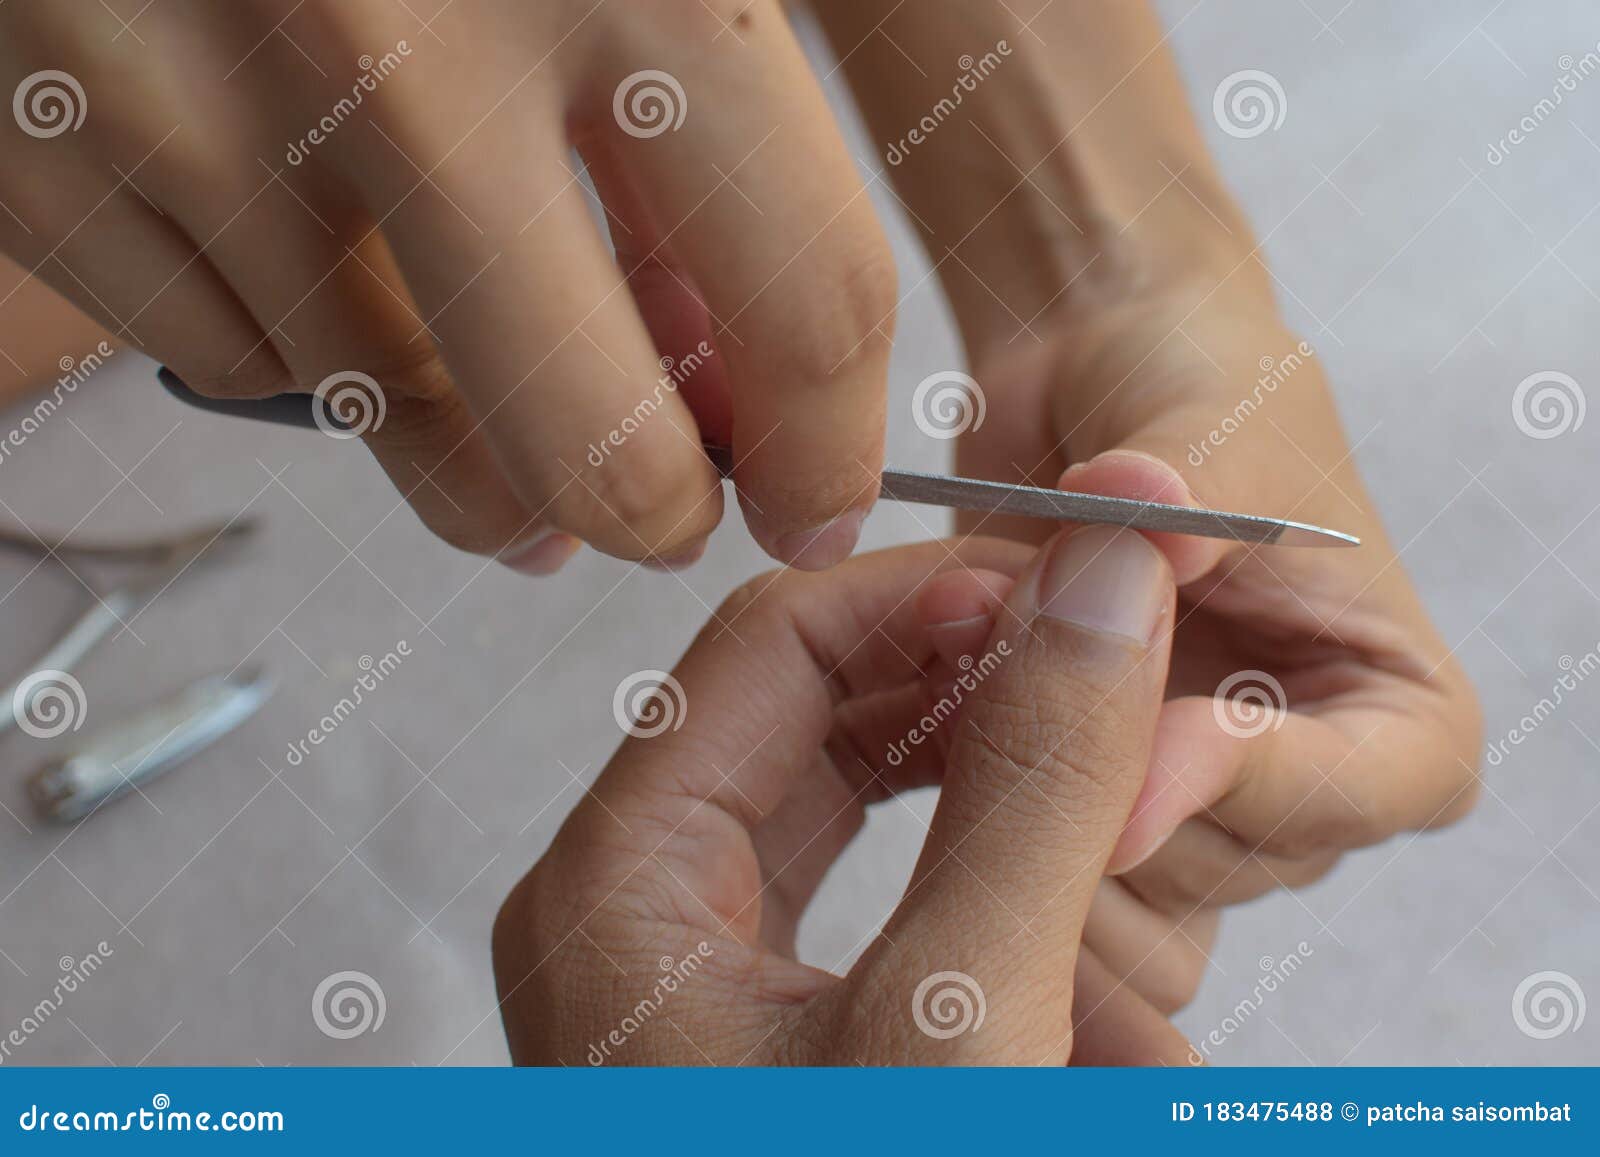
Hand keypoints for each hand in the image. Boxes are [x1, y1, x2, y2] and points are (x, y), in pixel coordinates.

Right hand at [0, 1, 893, 570]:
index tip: (809, 501)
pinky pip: (235, 361)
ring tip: (502, 409)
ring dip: (475, 457)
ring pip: (398, 421)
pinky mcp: (52, 147)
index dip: (822, 448)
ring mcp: (207, 100)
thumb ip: (707, 126)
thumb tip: (729, 366)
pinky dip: (304, 352)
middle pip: (588, 438)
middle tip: (660, 514)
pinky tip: (327, 268)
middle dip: (645, 512)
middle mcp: (408, 38)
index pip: (805, 295)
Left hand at [493, 529, 1199, 1063]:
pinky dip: (1016, 953)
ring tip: (1140, 849)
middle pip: (829, 723)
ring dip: (1032, 847)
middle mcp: (645, 923)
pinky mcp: (784, 1050)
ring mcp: (708, 989)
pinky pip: (903, 939)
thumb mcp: (951, 1027)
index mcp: (617, 892)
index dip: (941, 593)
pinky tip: (1111, 1009)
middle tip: (1120, 685)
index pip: (773, 639)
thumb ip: (1029, 797)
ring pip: (881, 833)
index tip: (1083, 587)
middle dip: (996, 714)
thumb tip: (1101, 588)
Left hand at [958, 282, 1483, 917]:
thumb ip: (1189, 484)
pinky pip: (1022, 848)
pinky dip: (965, 768)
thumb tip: (1149, 513)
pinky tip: (931, 676)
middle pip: (1213, 856)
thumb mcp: (1212, 421)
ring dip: (1014, 755)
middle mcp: (1296, 782)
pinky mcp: (1079, 793)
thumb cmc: (1195, 385)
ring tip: (961, 633)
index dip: (1250, 777)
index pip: (1362, 794)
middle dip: (1097, 756)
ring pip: (1102, 868)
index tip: (1141, 740)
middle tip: (1004, 645)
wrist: (1083, 377)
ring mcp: (1181, 799)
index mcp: (1396, 714)